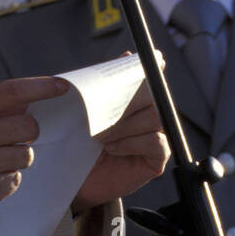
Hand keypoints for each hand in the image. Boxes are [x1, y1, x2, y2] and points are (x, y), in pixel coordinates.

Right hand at [0, 76, 68, 219]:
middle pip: (29, 129)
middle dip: (25, 133)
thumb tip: (27, 104)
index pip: (13, 92)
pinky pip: (15, 182)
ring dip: (15, 158)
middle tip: (8, 137)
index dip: (41, 87)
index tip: (62, 86)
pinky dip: (5, 179)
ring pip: (26, 157)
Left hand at [71, 56, 168, 213]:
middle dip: (126, 101)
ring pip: (154, 117)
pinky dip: (132, 142)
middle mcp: (152, 114)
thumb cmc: (81, 142)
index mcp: (137, 98)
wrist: (75, 179)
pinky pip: (156, 142)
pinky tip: (112, 148)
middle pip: (153, 94)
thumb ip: (103, 84)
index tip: (145, 62)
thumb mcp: (87, 110)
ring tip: (100, 136)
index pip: (150, 76)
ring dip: (124, 125)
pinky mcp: (158, 158)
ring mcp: (158, 135)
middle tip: (99, 113)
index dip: (149, 68)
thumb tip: (126, 56)